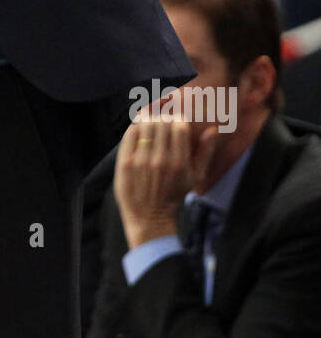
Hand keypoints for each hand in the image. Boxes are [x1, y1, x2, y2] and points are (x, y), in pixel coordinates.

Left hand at [115, 114, 216, 249]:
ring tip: (151, 127)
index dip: (178, 121)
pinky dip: (135, 128)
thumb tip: (212, 129)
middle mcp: (160, 160)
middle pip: (162, 122)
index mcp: (179, 162)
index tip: (176, 124)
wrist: (150, 217)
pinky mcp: (125, 162)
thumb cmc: (175, 194)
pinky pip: (130, 134)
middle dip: (164, 120)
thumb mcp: (196, 177)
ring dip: (149, 122)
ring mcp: (140, 161)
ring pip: (145, 125)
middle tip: (163, 124)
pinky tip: (140, 133)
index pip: (179, 126)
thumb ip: (205, 152)